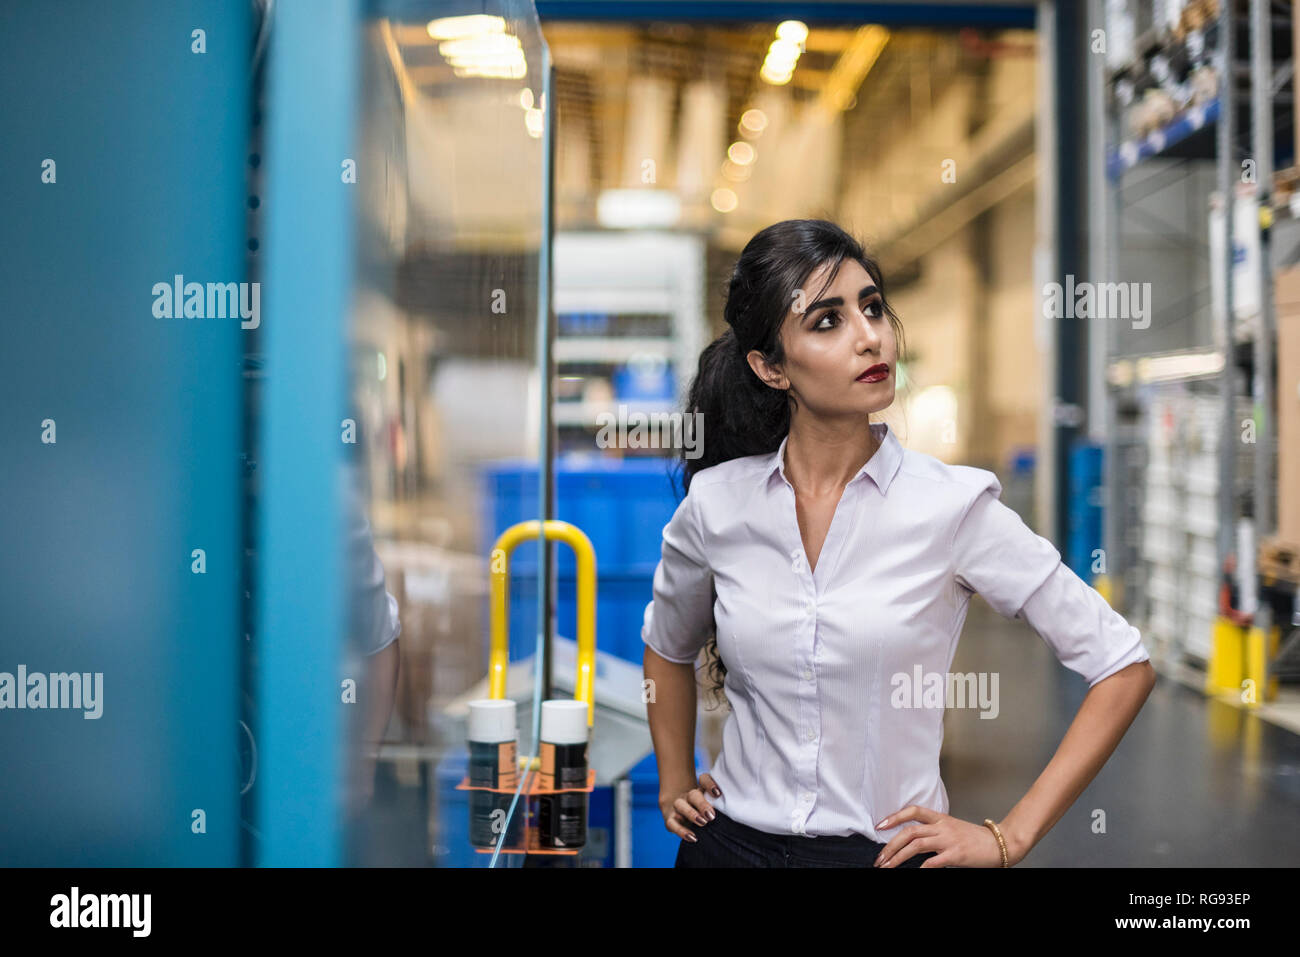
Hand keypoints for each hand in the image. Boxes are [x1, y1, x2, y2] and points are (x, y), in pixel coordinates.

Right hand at [659, 772, 721, 842]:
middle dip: (702, 804)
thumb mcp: (710, 805)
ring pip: (680, 805)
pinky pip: (672, 824)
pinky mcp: (670, 820)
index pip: (703, 780)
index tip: (718, 794)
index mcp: (699, 790)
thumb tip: (729, 809)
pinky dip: (682, 831)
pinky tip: (693, 837)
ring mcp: (677, 807)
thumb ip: (718, 804)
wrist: (678, 814)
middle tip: (711, 815)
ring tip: (703, 823)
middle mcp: (687, 796)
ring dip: (691, 814)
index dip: (710, 784)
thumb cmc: (701, 811)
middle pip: (693, 795)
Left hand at [872, 805, 1020, 867]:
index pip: (913, 811)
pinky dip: (920, 867)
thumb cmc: (975, 838)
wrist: (999, 843)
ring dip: (898, 857)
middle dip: (890, 845)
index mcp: (940, 818)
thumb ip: (934, 830)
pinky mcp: (956, 854)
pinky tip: (913, 872)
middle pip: (909, 831)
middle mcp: (942, 827)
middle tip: (880, 858)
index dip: (894, 817)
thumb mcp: (952, 828)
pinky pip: (933, 861)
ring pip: (916, 844)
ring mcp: (949, 840)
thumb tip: (912, 839)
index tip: (879, 826)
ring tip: (887, 866)